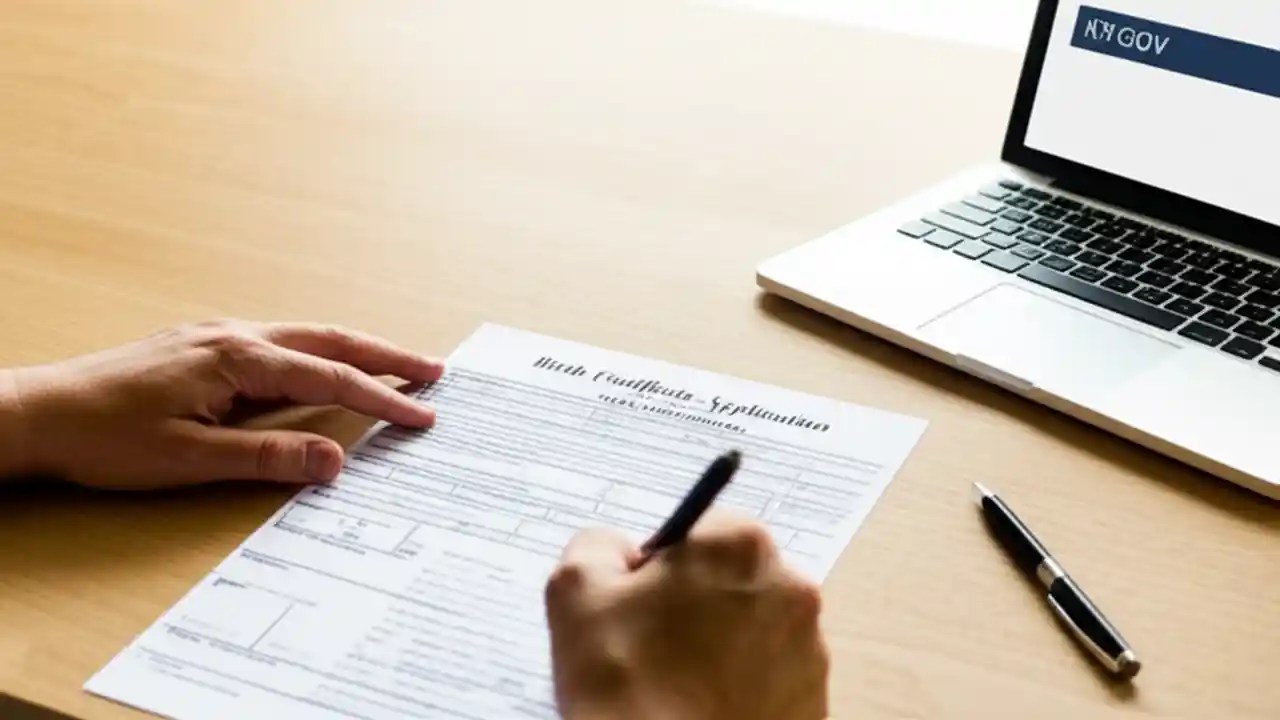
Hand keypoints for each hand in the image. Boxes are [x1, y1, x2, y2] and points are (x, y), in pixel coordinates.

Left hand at [0, 319, 442, 487]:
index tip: (423, 416)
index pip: (330, 378)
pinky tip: (324, 367)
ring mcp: (218, 336)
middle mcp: (234, 336)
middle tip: (435, 370)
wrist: (39, 413)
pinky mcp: (203, 346)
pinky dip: (319, 352)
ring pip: (305, 336)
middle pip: (330, 340)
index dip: (382, 399)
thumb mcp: (189, 458)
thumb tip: (333, 462)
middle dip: (386, 355)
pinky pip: (279, 342)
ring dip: (355, 350)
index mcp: (238, 358)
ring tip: (396, 366)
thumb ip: (266, 457)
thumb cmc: (105, 437)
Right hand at [545, 512, 828, 719]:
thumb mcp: (575, 591)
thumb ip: (597, 546)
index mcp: (738, 545)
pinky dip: (740, 690)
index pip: (695, 532)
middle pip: (729, 579)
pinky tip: (704, 712)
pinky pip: (770, 679)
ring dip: (719, 648)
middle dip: (693, 605)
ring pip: (751, 630)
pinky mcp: (815, 701)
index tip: (635, 607)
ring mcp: (811, 648)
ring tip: (675, 690)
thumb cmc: (625, 684)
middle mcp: (791, 586)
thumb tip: (620, 552)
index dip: (658, 568)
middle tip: (649, 650)